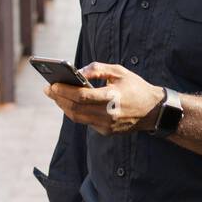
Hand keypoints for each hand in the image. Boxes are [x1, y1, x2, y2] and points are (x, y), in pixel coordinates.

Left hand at [43, 61, 163, 133]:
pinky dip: (75, 111)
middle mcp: (108, 114)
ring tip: (55, 95)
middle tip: (48, 89)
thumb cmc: (135, 87)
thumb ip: (97, 69)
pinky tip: (69, 102)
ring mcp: (107, 125)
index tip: (52, 84)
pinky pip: (85, 121)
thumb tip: (77, 73)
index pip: (82, 96)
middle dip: (59, 98)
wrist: (153, 111)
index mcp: (113, 97)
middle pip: (75, 108)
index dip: (64, 91)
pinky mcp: (106, 131)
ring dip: (63, 106)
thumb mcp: (119, 71)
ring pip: (77, 117)